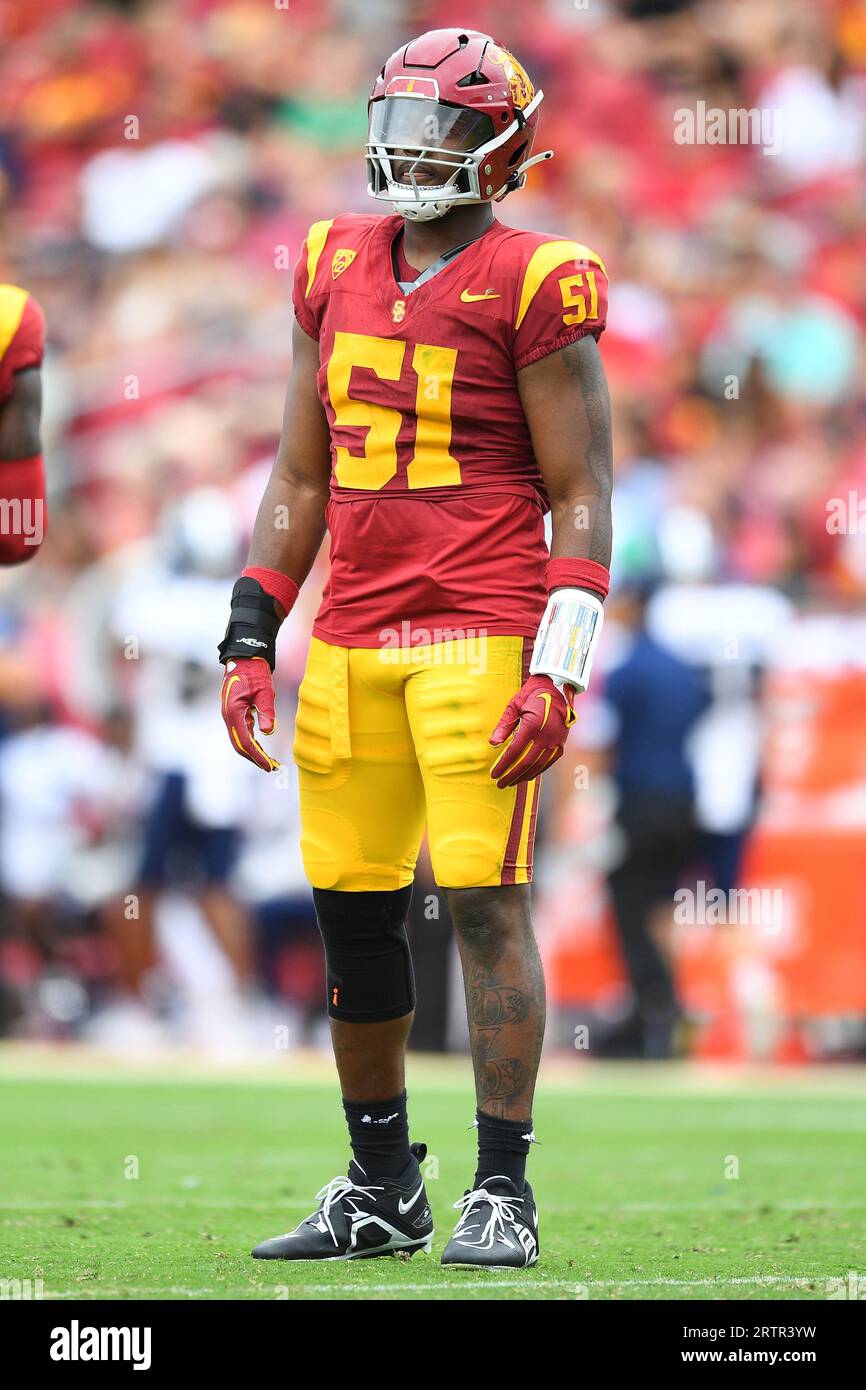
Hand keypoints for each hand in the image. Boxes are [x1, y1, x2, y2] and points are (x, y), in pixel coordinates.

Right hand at [221, 657, 279, 771]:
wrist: (244, 658)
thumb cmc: (254, 672)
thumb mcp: (264, 691)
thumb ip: (266, 711)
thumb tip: (268, 732)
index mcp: (233, 712)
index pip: (246, 741)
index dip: (258, 756)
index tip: (269, 766)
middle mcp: (228, 716)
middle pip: (240, 745)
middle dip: (255, 758)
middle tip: (272, 767)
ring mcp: (230, 716)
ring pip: (240, 741)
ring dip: (253, 752)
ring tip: (270, 761)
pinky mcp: (234, 713)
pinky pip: (241, 733)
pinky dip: (251, 743)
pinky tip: (262, 748)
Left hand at [489, 674, 575, 787]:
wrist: (559, 687)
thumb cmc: (533, 694)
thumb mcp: (515, 705)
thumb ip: (504, 725)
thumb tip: (493, 744)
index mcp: (533, 725)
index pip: (514, 751)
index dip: (503, 765)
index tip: (494, 774)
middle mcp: (546, 735)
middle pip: (526, 762)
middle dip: (511, 775)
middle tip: (500, 784)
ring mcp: (556, 740)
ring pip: (538, 765)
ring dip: (523, 776)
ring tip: (511, 782)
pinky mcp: (561, 743)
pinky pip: (549, 762)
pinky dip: (537, 770)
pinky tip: (527, 775)